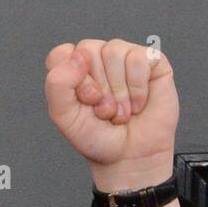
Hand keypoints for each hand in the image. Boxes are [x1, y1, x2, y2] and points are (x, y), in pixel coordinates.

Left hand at [43, 38, 177, 190]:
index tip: (82, 101)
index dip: (71, 79)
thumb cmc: (97, 137)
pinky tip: (138, 104)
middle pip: (88, 50)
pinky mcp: (150, 60)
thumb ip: (58, 85)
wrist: (129, 156)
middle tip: (103, 111)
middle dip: (97, 89)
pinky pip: (140, 59)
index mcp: (73, 71)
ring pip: (114, 51)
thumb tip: (79, 55)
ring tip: (120, 110)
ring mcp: (124, 57)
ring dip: (118, 91)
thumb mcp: (64, 117)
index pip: (62, 54)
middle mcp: (97, 59)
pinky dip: (137, 88)